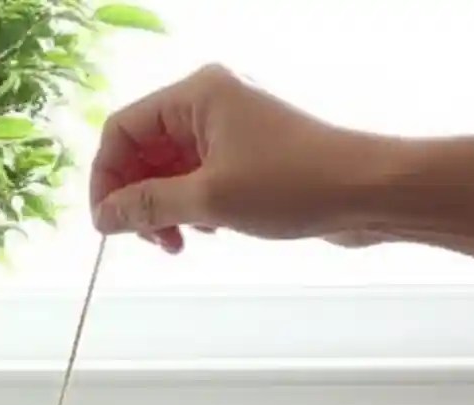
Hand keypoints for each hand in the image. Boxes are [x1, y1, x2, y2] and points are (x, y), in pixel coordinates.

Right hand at [90, 64, 380, 252]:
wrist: (371, 192)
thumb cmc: (295, 184)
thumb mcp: (208, 200)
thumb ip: (147, 206)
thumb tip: (102, 218)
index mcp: (196, 94)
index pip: (121, 130)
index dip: (106, 177)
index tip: (107, 223)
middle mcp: (209, 103)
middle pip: (142, 151)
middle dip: (137, 198)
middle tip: (149, 238)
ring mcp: (229, 128)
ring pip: (167, 169)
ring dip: (163, 208)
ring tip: (179, 241)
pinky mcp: (247, 153)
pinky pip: (196, 177)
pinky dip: (190, 206)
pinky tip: (207, 230)